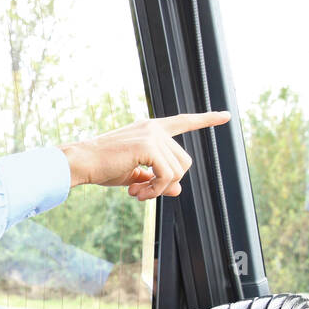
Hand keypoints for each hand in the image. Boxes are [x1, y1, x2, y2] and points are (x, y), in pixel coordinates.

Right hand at [58, 111, 230, 200]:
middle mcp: (154, 128)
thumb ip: (158, 179)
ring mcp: (152, 134)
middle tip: (142, 192)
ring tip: (136, 192)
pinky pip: (166, 176)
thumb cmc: (103, 167)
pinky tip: (135, 190)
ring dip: (158, 190)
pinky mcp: (148, 145)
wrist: (82, 162)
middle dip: (167, 183)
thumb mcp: (136, 175)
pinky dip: (155, 190)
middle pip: (184, 162)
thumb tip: (178, 189)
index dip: (206, 119)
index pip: (183, 122)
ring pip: (177, 172)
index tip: (226, 116)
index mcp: (151, 129)